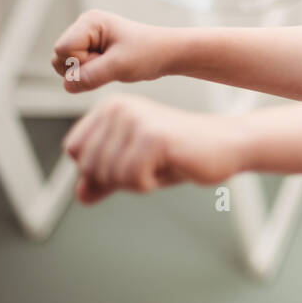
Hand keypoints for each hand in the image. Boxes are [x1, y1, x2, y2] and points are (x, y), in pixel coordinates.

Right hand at [51, 9, 171, 92]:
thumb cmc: (149, 53)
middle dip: (83, 68)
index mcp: (89, 21)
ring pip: (65, 67)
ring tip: (112, 65)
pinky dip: (91, 75)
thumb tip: (67, 85)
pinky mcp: (89, 51)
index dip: (81, 62)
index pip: (62, 49)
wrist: (167, 54)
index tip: (107, 59)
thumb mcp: (119, 66)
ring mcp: (86, 40)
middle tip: (112, 63)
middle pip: (59, 58)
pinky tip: (110, 69)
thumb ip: (90, 76)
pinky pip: (76, 71)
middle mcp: (84, 27)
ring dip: (87, 73)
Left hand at [62, 94, 240, 203]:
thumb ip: (105, 179)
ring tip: (161, 165)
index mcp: (110, 107)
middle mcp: (119, 107)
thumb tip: (80, 195)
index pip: (75, 150)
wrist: (226, 145)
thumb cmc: (182, 154)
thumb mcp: (136, 167)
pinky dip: (148, 185)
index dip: (98, 168)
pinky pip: (132, 179)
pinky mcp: (153, 137)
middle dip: (117, 178)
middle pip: (89, 165)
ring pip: (108, 174)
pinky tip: (168, 167)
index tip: (131, 160)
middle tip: (151, 165)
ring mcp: (135, 120)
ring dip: (136, 182)